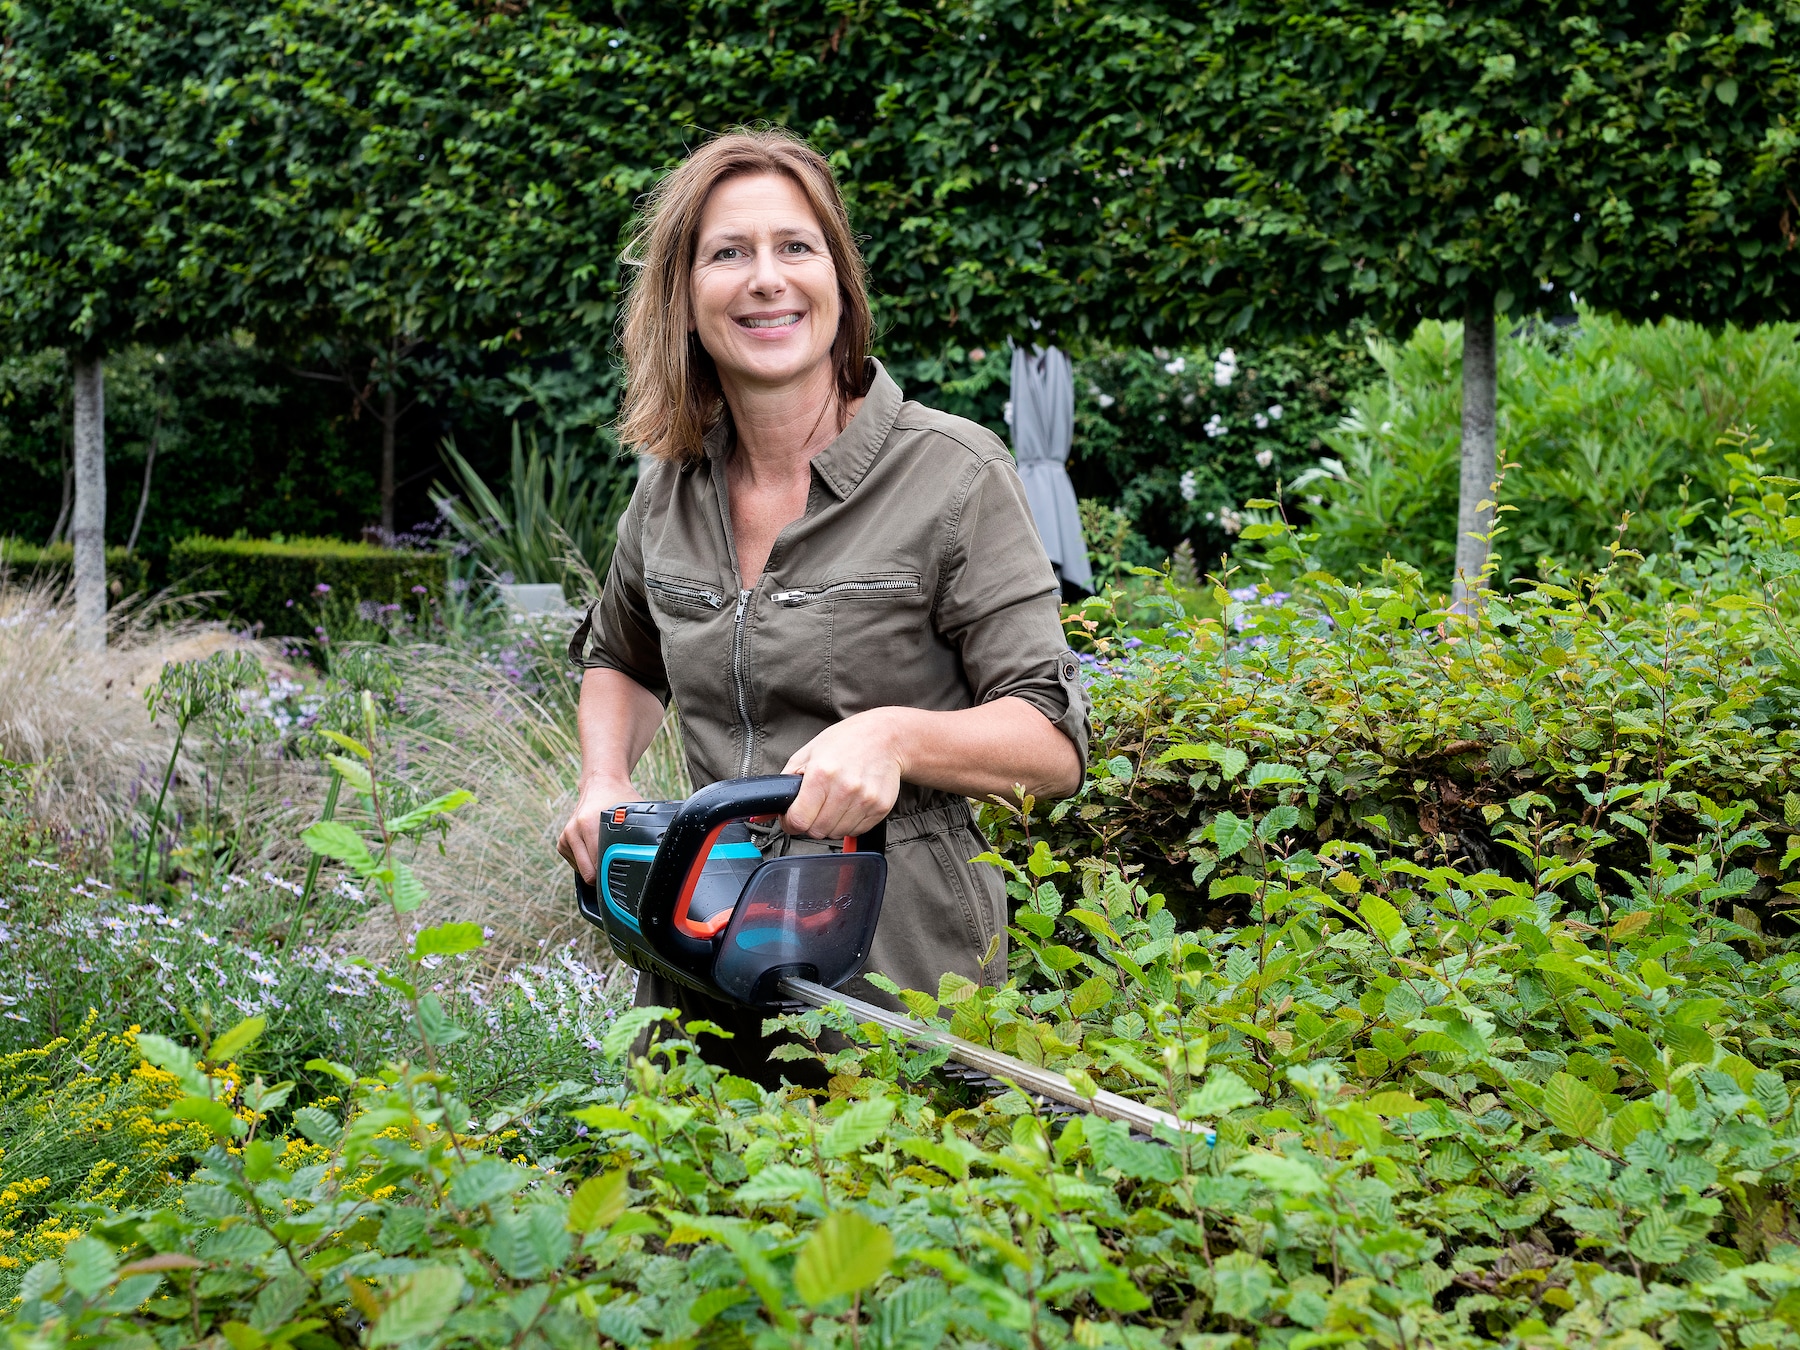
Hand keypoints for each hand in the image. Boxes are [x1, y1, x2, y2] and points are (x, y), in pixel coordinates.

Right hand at [558, 776, 638, 882]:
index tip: (623, 880)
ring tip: (607, 852)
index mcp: (589, 824)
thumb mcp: (634, 812)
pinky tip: (596, 850)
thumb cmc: (619, 798)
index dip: (612, 876)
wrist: (600, 784)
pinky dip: (587, 863)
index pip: (598, 865)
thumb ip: (642, 832)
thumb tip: (657, 851)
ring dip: (595, 868)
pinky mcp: (562, 842)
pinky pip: (576, 865)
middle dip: (604, 876)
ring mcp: (566, 837)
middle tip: (619, 869)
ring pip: (582, 872)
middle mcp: (574, 831)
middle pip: (589, 873)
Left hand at [781, 709, 902, 839]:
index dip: (790, 823)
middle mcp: (845, 788)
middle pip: (817, 831)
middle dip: (810, 823)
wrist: (886, 736)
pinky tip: (850, 803)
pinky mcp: (880, 807)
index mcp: (822, 774)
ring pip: (836, 834)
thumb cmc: (844, 742)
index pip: (799, 820)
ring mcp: (865, 799)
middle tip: (815, 807)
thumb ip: (785, 785)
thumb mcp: (807, 754)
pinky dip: (849, 823)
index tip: (792, 817)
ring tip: (834, 801)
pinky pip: (856, 830)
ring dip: (830, 824)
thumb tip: (762, 814)